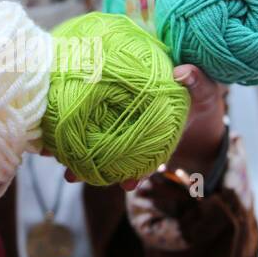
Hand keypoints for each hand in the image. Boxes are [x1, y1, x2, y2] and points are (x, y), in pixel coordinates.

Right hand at [45, 64, 225, 191]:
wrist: (209, 125)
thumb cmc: (202, 97)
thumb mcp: (203, 86)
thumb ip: (197, 81)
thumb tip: (182, 72)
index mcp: (129, 82)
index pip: (93, 85)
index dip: (70, 94)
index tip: (52, 106)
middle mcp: (120, 106)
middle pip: (84, 120)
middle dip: (63, 136)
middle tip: (48, 149)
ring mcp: (125, 130)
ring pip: (97, 145)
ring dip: (83, 161)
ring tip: (72, 175)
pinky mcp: (138, 151)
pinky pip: (127, 164)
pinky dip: (126, 176)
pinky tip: (127, 184)